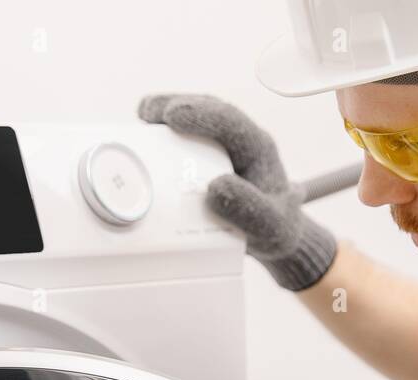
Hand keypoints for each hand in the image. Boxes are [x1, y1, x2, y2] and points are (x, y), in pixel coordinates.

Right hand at [137, 93, 336, 290]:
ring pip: (192, 117)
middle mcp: (238, 140)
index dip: (201, 114)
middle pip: (207, 110)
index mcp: (257, 149)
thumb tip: (215, 188)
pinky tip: (143, 134)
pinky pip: (181, 137)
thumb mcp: (269, 228)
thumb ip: (249, 211)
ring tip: (143, 115)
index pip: (230, 122)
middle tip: (148, 112)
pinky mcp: (203, 156)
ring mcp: (219, 146)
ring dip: (164, 113)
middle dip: (175, 105)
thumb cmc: (273, 230)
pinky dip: (161, 133)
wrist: (273, 236)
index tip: (173, 116)